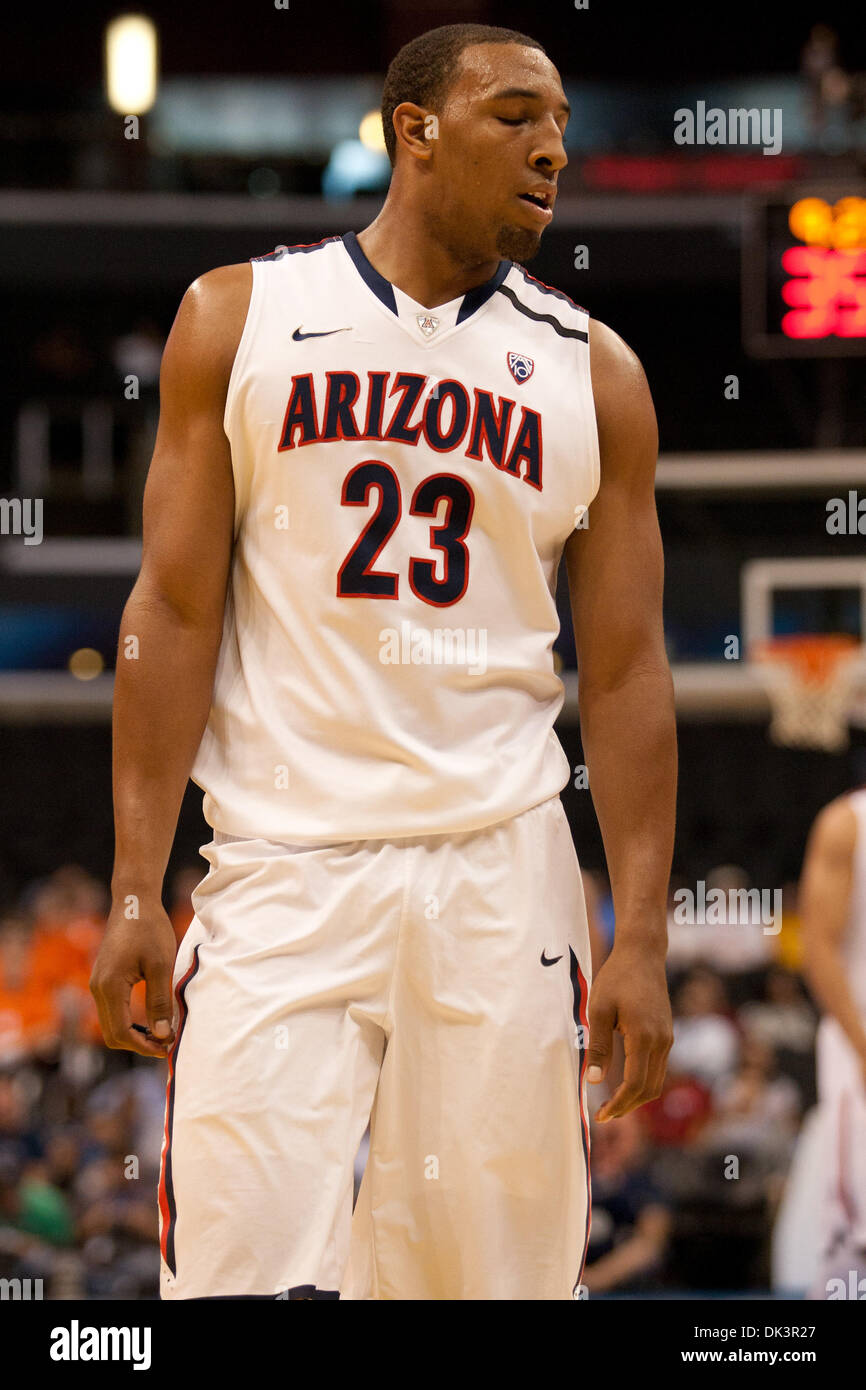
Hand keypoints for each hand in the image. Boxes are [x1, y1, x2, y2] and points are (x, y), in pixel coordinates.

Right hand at [90, 899, 177, 1057]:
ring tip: (162, 1032)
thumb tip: (161, 1034)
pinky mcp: (103, 979)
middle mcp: (98, 989)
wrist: (134, 901)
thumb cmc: (149, 929)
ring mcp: (98, 984)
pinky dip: (130, 1021)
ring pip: (112, 1024)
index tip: (167, 1047)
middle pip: (113, 1034)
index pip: (122, 1032)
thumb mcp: (160, 966)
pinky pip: (113, 1011)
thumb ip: (159, 1002)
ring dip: (135, 1033)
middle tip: (166, 1042)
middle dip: (139, 1044)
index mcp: (110, 987)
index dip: (144, 1045)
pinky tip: (152, 1017)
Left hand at [586, 944, 672, 1121]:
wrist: (642, 955)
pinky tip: (624, 1082)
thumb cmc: (616, 978)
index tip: (601, 1116)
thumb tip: (594, 1081)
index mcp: (644, 1037)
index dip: (619, 1105)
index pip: (635, 1085)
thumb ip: (598, 1047)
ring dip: (636, 1097)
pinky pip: (658, 1068)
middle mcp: (662, 1042)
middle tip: (604, 1115)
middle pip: (649, 1090)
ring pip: (656, 1082)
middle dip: (627, 1107)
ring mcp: (667, 1039)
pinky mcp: (666, 1035)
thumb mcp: (599, 1010)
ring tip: (612, 1103)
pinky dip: (643, 1082)